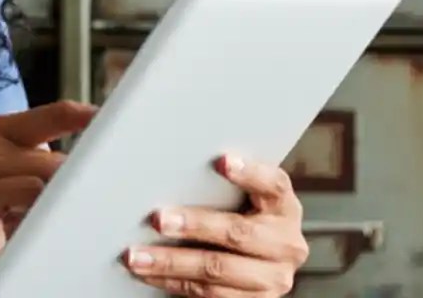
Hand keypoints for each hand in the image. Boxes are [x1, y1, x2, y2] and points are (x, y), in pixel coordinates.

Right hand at [0, 100, 97, 297]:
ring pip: (42, 174)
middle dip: (72, 182)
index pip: (50, 114)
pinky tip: (27, 225)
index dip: (84, 117)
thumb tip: (95, 160)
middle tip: (84, 203)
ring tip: (42, 220)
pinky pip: (27, 193)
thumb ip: (44, 163)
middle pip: (52, 155)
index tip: (114, 121)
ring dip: (54, 201)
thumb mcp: (20, 183)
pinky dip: (39, 212)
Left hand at [123, 156, 308, 296]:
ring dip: (171, 262)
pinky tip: (147, 273)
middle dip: (195, 225)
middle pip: (239, 233)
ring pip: (217, 270)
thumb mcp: (235, 196)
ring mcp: (273, 278)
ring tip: (136, 255)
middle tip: (158, 218)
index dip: (250, 173)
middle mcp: (286, 243)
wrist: (252, 266)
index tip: (221, 160)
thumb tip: (144, 140)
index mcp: (283, 206)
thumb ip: (210, 176)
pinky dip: (172, 282)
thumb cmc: (233, 216)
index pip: (273, 184)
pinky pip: (207, 294)